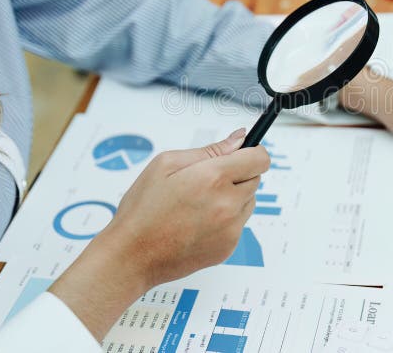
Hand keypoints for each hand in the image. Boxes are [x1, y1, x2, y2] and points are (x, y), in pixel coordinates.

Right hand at [49, 129, 269, 339]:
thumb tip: (239, 138)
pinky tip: (198, 222)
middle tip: (207, 180)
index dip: (252, 152)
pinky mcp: (228, 247)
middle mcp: (228, 204)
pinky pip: (238, 224)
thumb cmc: (143, 209)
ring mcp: (231, 229)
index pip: (260, 159)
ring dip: (233, 197)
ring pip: (248, 202)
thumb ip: (210, 149)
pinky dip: (226, 220)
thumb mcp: (166, 164)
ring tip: (199, 203)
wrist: (132, 256)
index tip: (242, 153)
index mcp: (214, 178)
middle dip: (238, 174)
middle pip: (255, 179)